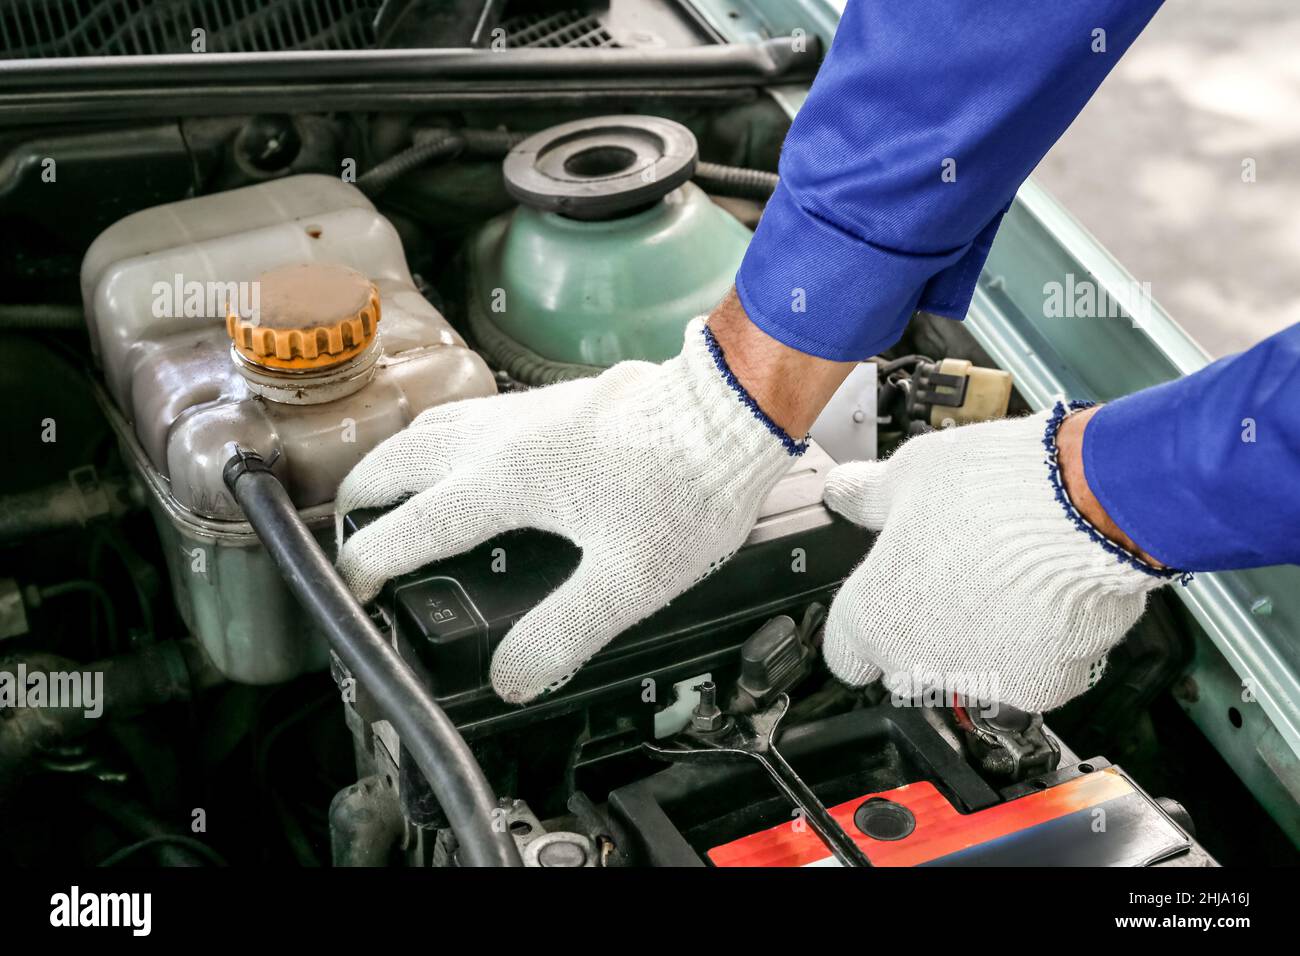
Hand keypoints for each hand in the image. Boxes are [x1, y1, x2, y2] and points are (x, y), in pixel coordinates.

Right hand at [335, 317, 802, 703]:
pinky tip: (463, 458)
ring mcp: (525, 411)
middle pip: (399, 461)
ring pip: (431, 428)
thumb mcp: (628, 583)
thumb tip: (509, 677)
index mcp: (507, 483)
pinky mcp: (552, 400)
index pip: (411, 527)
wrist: (729, 414)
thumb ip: (562, 632)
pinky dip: (439, 440)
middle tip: (350, 534)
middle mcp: (501, 439)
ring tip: (387, 492)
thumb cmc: (686, 492)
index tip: (355, 588)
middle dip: (361, 499)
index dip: (370, 562)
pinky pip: (470, 414)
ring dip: (396, 462)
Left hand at [820, 405, 1177, 712]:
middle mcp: (920, 662)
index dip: (864, 629)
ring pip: (971, 673)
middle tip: (955, 577)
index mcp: (874, 617)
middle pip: (907, 667)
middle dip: (924, 633)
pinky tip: (1048, 600)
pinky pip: (1033, 674)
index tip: (883, 603)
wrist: (1089, 506)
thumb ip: (868, 496)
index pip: (845, 655)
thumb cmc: (995, 488)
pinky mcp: (1044, 686)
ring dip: (983, 642)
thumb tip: (843, 492)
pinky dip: (1040, 649)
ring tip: (1008, 581)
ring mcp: (984, 680)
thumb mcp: (910, 474)